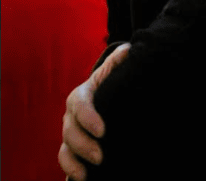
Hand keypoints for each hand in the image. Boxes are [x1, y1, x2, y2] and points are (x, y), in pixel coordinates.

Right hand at [59, 43, 129, 180]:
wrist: (107, 101)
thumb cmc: (112, 87)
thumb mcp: (114, 75)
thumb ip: (118, 64)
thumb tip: (129, 49)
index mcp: (81, 96)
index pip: (80, 105)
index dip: (89, 118)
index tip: (103, 131)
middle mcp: (71, 117)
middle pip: (70, 132)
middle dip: (84, 145)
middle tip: (101, 156)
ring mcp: (70, 134)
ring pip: (65, 149)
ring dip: (75, 162)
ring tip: (89, 172)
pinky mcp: (73, 150)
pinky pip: (66, 161)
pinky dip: (71, 171)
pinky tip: (83, 179)